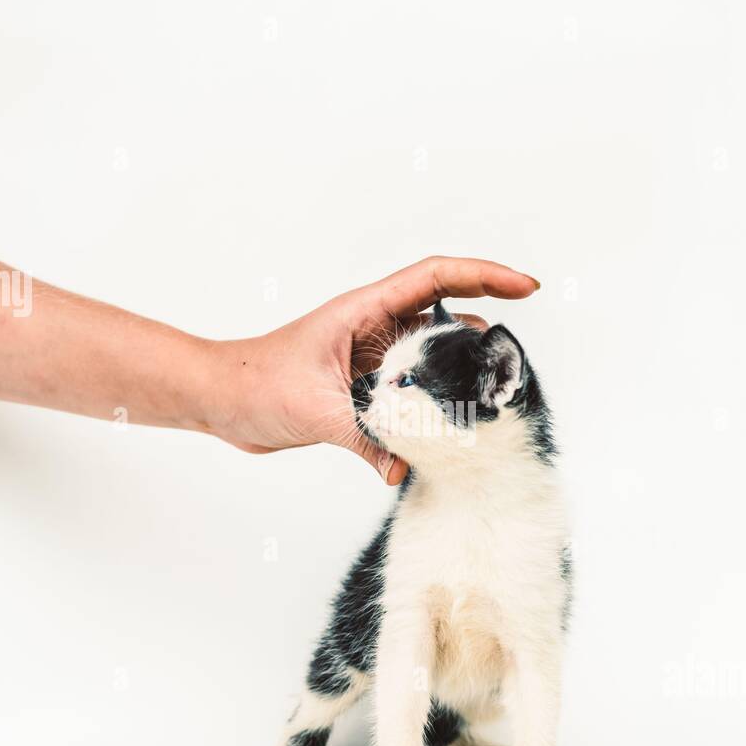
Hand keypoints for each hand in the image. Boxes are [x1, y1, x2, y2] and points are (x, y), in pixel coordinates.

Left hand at [206, 256, 538, 483]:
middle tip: (517, 353)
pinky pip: (410, 392)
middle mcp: (374, 329)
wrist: (219, 400)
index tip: (526, 288)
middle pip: (445, 313)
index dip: (486, 277)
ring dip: (460, 370)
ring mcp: (372, 358)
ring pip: (431, 356)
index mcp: (365, 311)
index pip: (436, 278)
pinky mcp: (364, 388)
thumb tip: (401, 468)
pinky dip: (431, 407)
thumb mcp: (314, 408)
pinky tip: (446, 430)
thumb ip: (363, 437)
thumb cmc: (253, 383)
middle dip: (487, 324)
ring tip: (492, 391)